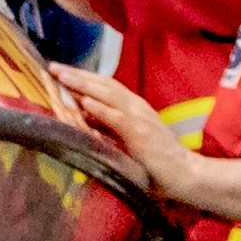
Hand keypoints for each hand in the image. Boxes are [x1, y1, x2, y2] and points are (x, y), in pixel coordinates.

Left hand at [41, 63, 189, 203]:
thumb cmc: (158, 161)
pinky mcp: (139, 133)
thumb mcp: (129, 139)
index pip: (106, 86)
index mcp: (134, 107)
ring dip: (83, 84)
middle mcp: (136, 106)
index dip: (84, 77)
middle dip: (77, 74)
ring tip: (62, 75)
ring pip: (108, 94)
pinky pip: (116, 117)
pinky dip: (99, 107)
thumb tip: (84, 115)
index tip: (61, 71)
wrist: (186, 173)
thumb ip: (109, 126)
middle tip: (53, 67)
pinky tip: (83, 101)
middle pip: (104, 83)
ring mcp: (139, 118)